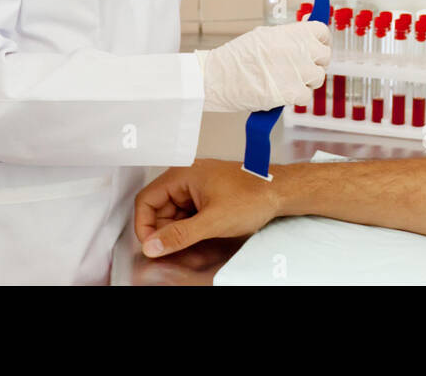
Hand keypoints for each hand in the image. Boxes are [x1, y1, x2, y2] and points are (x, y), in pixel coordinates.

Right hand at [135, 159, 282, 256]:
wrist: (281, 191)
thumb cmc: (253, 196)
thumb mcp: (212, 221)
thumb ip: (179, 235)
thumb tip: (152, 245)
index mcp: (182, 174)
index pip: (146, 200)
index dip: (144, 226)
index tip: (151, 246)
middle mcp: (186, 177)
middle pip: (158, 208)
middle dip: (162, 231)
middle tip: (171, 250)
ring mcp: (197, 185)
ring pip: (173, 213)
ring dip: (177, 231)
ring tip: (191, 244)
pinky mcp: (207, 194)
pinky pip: (188, 213)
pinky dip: (189, 227)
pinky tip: (200, 236)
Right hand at [198, 21, 328, 111]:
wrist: (217, 77)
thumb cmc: (236, 58)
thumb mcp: (263, 36)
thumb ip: (288, 37)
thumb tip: (305, 38)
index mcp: (292, 32)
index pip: (322, 32)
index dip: (320, 41)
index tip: (315, 48)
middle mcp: (299, 49)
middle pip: (324, 56)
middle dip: (314, 63)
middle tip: (299, 69)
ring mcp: (298, 71)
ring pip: (318, 77)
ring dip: (306, 82)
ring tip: (286, 82)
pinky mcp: (292, 92)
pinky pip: (306, 96)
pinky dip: (295, 98)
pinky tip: (280, 93)